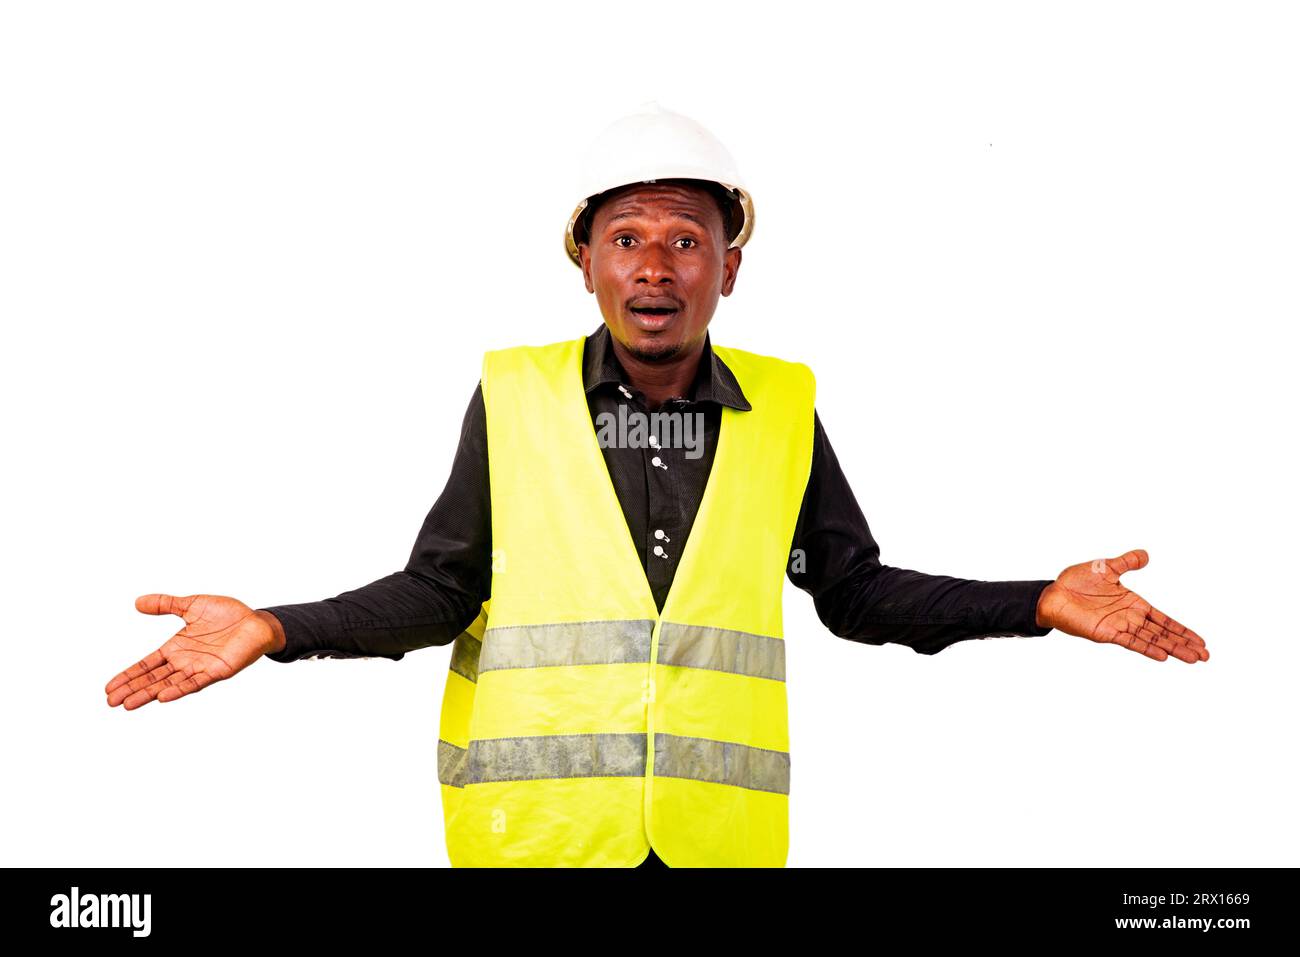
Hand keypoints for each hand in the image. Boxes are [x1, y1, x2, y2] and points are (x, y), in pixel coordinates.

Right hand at [106, 594, 280, 709]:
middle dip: (132, 690)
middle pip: (152, 678)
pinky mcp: (216, 671)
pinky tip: (162, 697)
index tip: (108, 688)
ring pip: (168, 684)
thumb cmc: (228, 614)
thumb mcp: (191, 605)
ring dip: (148, 694)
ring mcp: (200, 668)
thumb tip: (137, 602)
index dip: (128, 675)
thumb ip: (166, 604)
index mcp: (176, 648)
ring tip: (128, 704)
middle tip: (110, 702)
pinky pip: (194, 683)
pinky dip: (178, 690)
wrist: (257, 621)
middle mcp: (185, 661)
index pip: (147, 665)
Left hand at [1035, 549, 1207, 663]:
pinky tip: (1163, 656)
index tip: (1201, 641)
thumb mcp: (1106, 567)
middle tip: (1206, 656)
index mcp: (1133, 604)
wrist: (1053, 593)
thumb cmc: (1076, 582)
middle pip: (1163, 633)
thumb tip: (1146, 554)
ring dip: (1172, 649)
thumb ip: (1127, 563)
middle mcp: (1130, 618)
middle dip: (1184, 643)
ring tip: (1194, 659)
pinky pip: (1131, 642)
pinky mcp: (1106, 633)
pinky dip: (1147, 648)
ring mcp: (1119, 627)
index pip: (1163, 620)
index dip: (1181, 630)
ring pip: (1152, 640)